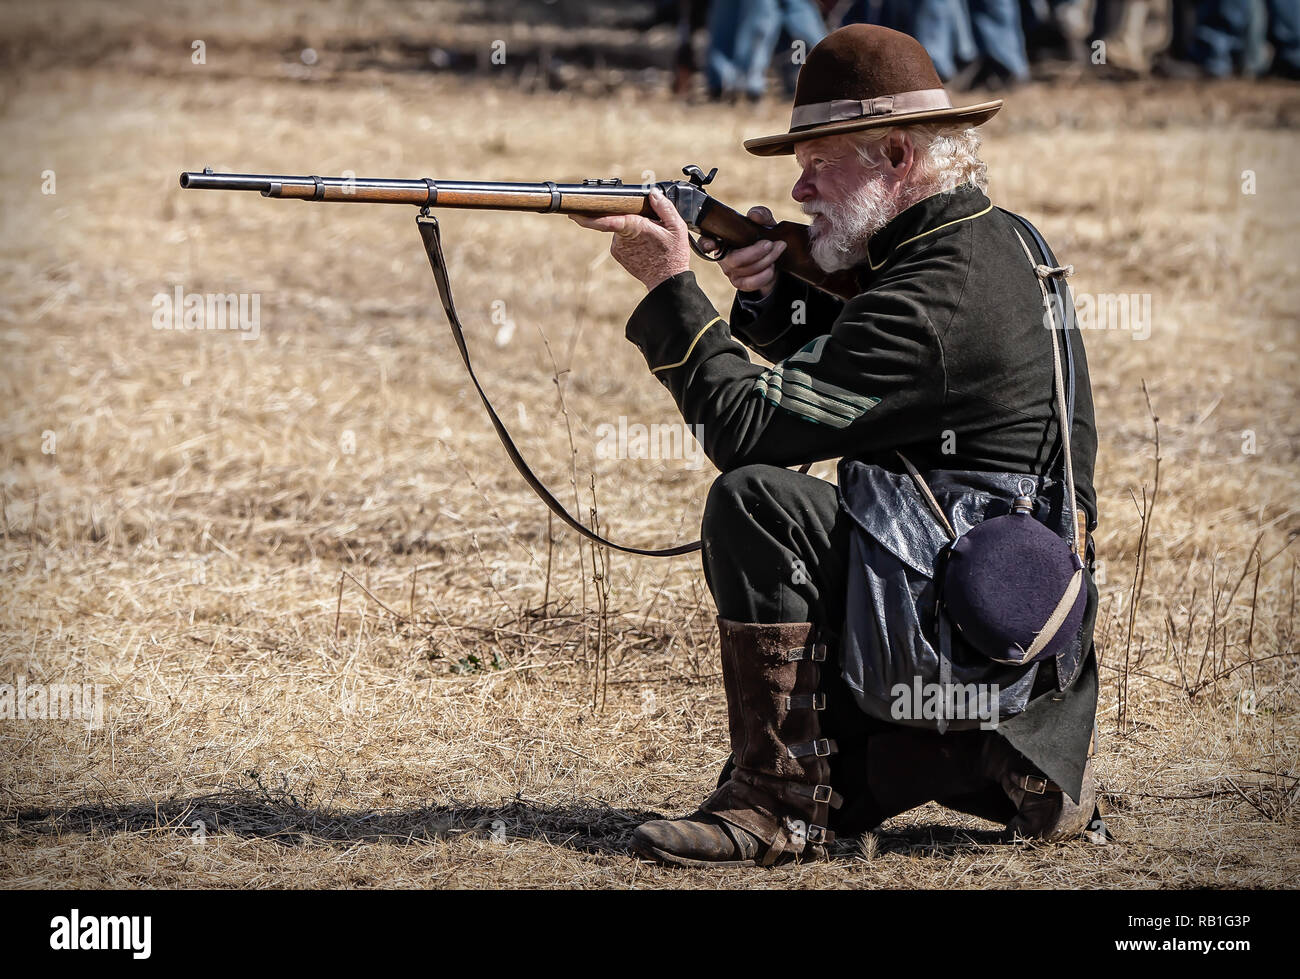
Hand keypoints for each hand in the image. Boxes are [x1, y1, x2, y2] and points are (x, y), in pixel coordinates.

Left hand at [567, 188, 691, 291]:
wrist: (667, 282)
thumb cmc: (672, 256)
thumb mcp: (676, 228)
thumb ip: (664, 207)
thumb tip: (653, 193)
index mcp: (633, 228)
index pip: (606, 220)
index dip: (588, 217)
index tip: (573, 212)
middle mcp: (621, 239)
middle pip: (616, 219)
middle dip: (627, 217)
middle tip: (648, 225)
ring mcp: (618, 249)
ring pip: (619, 229)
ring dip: (630, 229)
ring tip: (649, 238)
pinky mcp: (619, 255)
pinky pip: (620, 240)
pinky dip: (629, 239)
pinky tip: (644, 245)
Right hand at [697, 206, 785, 298]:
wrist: (773, 258)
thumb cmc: (762, 236)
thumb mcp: (764, 222)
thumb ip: (761, 215)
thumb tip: (754, 215)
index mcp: (723, 239)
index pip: (705, 242)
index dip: (705, 244)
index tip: (711, 244)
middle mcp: (723, 256)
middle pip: (734, 260)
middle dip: (755, 252)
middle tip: (770, 243)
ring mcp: (730, 272)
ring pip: (746, 270)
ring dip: (766, 260)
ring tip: (778, 249)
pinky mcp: (740, 283)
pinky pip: (751, 283)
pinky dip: (764, 275)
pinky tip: (772, 267)